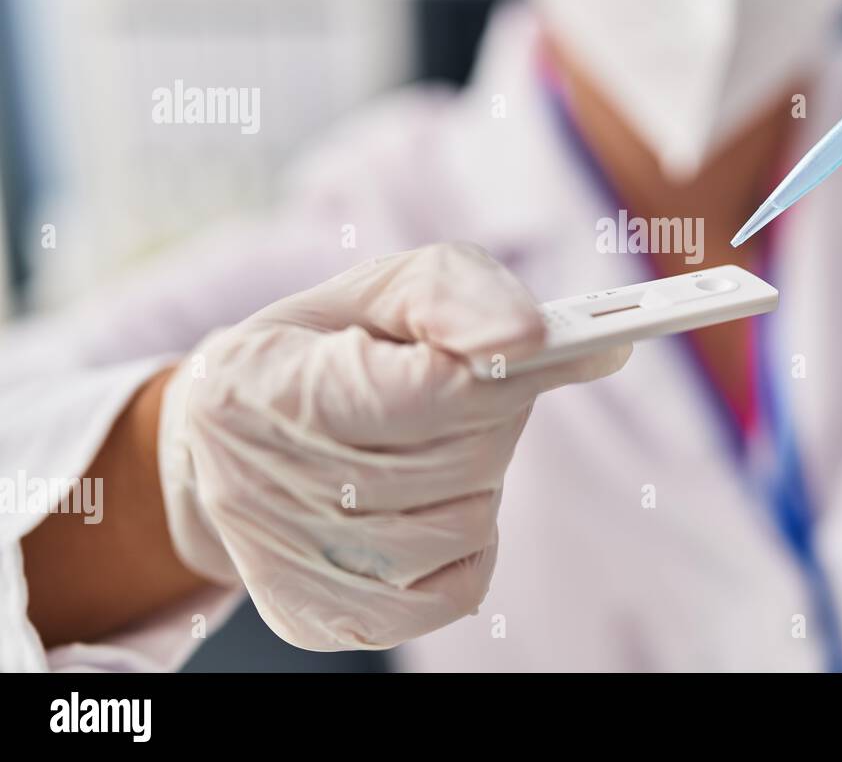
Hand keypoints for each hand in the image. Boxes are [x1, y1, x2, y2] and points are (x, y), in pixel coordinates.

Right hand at [157, 243, 628, 649]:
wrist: (240, 431)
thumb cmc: (329, 345)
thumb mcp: (385, 290)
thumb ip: (459, 295)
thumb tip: (532, 338)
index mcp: (259, 388)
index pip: (424, 395)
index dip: (491, 373)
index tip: (517, 346)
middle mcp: (255, 490)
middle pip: (459, 462)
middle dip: (494, 416)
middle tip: (473, 388)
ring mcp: (289, 568)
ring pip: (465, 526)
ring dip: (481, 477)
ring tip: (438, 443)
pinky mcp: (324, 620)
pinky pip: (458, 591)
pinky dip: (470, 543)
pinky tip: (435, 501)